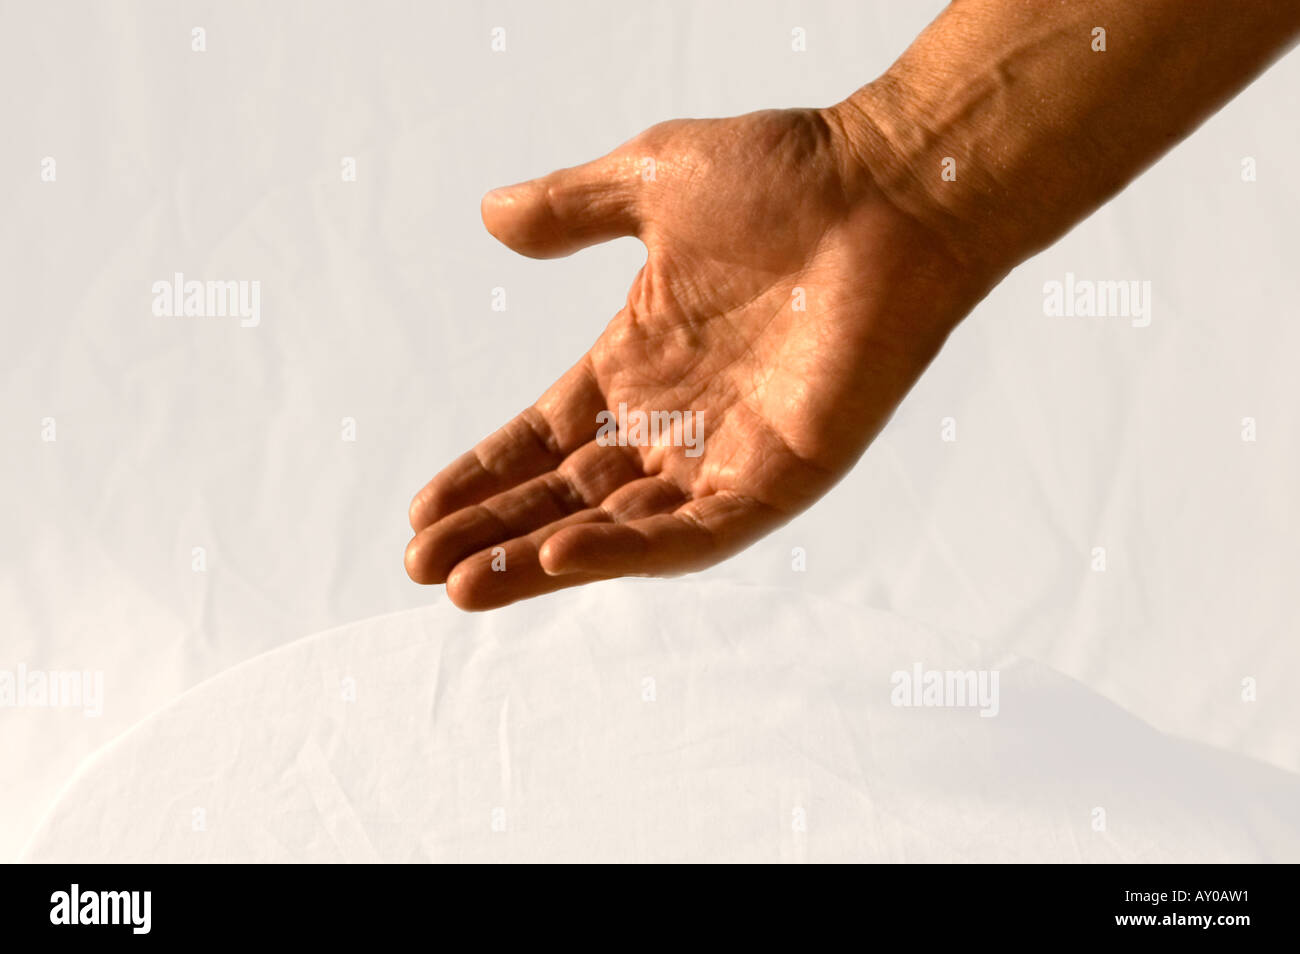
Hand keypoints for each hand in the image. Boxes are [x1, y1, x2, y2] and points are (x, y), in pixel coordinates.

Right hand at [405, 107, 990, 609]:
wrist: (890, 188)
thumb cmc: (787, 178)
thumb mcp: (651, 182)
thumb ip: (572, 208)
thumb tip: (490, 215)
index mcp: (637, 363)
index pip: (543, 438)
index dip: (484, 474)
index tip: (420, 509)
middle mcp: (674, 421)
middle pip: (567, 495)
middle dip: (494, 532)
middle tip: (419, 567)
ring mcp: (727, 454)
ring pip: (620, 528)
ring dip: (542, 558)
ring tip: (464, 584)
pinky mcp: (781, 477)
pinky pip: (697, 531)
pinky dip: (629, 549)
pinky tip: (559, 556)